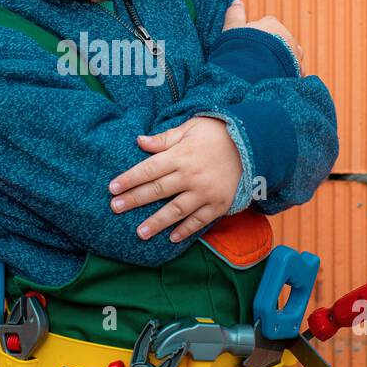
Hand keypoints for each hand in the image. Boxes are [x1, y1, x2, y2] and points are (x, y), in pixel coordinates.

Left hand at [107, 116, 241, 242]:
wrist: (253, 144)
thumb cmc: (218, 133)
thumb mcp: (190, 128)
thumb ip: (164, 138)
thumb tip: (140, 141)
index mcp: (181, 155)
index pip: (149, 168)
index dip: (129, 178)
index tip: (112, 188)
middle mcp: (191, 175)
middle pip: (157, 190)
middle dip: (134, 200)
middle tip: (115, 208)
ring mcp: (205, 192)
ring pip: (176, 210)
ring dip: (156, 222)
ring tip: (139, 233)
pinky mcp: (219, 204)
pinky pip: (199, 220)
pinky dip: (185, 230)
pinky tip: (171, 238)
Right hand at [223, 0, 302, 70]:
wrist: (255, 72)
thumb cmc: (242, 48)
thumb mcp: (233, 29)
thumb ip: (234, 15)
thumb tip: (236, 1)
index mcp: (272, 24)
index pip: (268, 23)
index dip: (258, 33)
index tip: (249, 43)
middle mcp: (287, 37)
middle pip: (280, 40)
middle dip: (272, 48)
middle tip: (257, 59)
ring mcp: (295, 54)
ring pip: (291, 55)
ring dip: (283, 61)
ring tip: (268, 71)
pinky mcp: (298, 71)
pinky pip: (295, 71)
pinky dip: (288, 74)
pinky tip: (277, 79)